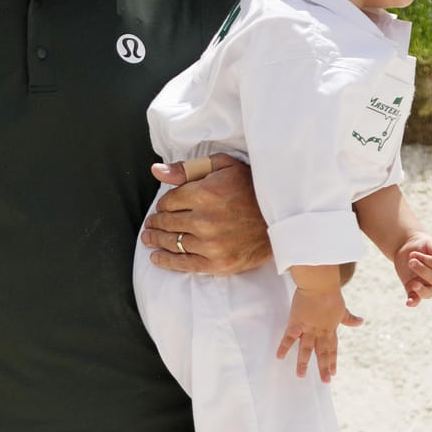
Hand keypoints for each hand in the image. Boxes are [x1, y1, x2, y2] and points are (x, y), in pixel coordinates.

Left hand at [142, 154, 270, 274]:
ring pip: (173, 243)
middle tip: (150, 224)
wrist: (283, 219)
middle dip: (156, 222)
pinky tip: (156, 257)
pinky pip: (184, 264)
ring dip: (157, 240)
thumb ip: (188, 168)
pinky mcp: (218, 263)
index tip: (164, 207)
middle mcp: (204, 220)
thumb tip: (156, 171)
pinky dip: (166, 261)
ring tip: (149, 238)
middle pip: (167, 223)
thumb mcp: (223, 167)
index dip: (164, 204)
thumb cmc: (253, 188)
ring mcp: (210, 245)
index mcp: (204, 193)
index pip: (168, 201)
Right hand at [277, 286, 362, 381]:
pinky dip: (284, 347)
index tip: (333, 373)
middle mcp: (320, 332)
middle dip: (324, 367)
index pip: (333, 348)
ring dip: (303, 363)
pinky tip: (279, 357)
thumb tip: (361, 322)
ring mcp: (308, 328)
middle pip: (322, 353)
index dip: (333, 361)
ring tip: (301, 375)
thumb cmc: (331, 294)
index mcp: (330, 329)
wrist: (320, 284)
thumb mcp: (342, 308)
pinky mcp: (297, 322)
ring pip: (306, 349)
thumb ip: (349, 318)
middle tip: (325, 381)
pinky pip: (289, 337)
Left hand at [397, 233, 431, 306]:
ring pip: (428, 293)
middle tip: (411, 260)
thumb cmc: (424, 245)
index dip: (426, 261)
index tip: (414, 253)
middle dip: (421, 269)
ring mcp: (424, 284)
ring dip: (421, 290)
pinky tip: (409, 303)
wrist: (408, 246)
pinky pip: (415, 298)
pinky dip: (413, 302)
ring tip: (413, 284)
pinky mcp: (411, 288)